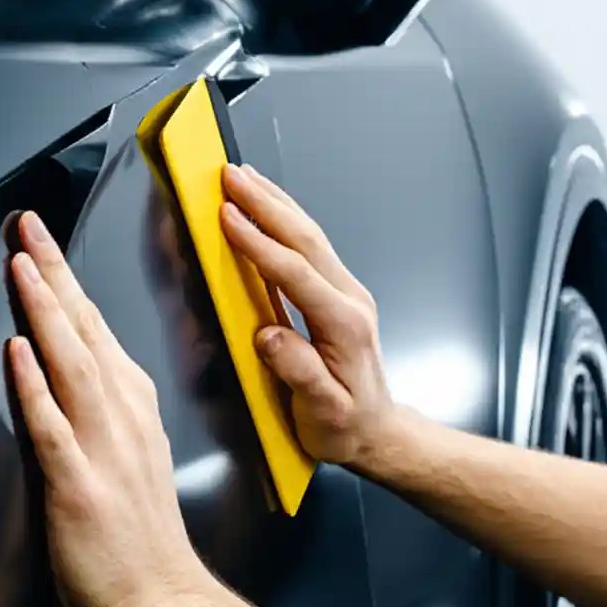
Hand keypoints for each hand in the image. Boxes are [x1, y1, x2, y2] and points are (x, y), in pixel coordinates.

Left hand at [7, 211, 212, 606]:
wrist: (161, 600)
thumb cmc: (140, 534)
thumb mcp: (127, 449)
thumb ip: (96, 401)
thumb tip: (57, 357)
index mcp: (129, 405)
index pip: (91, 326)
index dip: (61, 279)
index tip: (37, 240)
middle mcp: (120, 416)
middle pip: (81, 331)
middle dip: (51, 273)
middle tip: (25, 226)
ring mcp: (102, 449)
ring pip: (70, 365)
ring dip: (44, 311)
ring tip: (21, 265)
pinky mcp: (81, 487)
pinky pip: (53, 428)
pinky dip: (35, 386)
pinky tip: (18, 352)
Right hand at [220, 163, 396, 465]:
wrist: (377, 430)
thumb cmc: (344, 426)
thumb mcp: (323, 412)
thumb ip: (299, 372)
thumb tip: (268, 336)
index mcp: (343, 324)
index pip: (295, 273)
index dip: (259, 243)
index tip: (228, 216)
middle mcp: (350, 298)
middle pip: (305, 239)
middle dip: (265, 203)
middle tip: (230, 175)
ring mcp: (347, 291)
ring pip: (309, 235)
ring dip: (275, 201)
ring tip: (243, 175)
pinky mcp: (338, 291)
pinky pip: (309, 245)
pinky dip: (284, 218)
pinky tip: (267, 204)